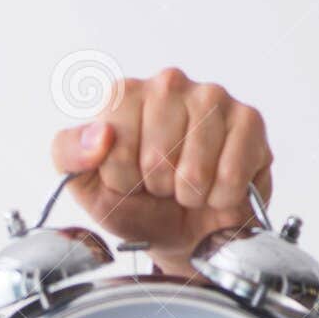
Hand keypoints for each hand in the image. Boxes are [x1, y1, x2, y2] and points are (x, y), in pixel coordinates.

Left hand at [51, 68, 272, 277]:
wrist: (181, 232)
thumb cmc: (135, 203)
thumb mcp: (86, 185)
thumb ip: (69, 155)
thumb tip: (100, 135)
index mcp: (124, 95)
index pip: (113, 141)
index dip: (120, 175)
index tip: (128, 179)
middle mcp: (168, 85)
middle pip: (156, 155)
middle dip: (156, 185)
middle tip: (161, 185)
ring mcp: (212, 97)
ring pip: (194, 167)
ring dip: (189, 193)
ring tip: (187, 187)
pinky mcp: (249, 120)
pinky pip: (230, 173)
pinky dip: (220, 196)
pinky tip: (215, 188)